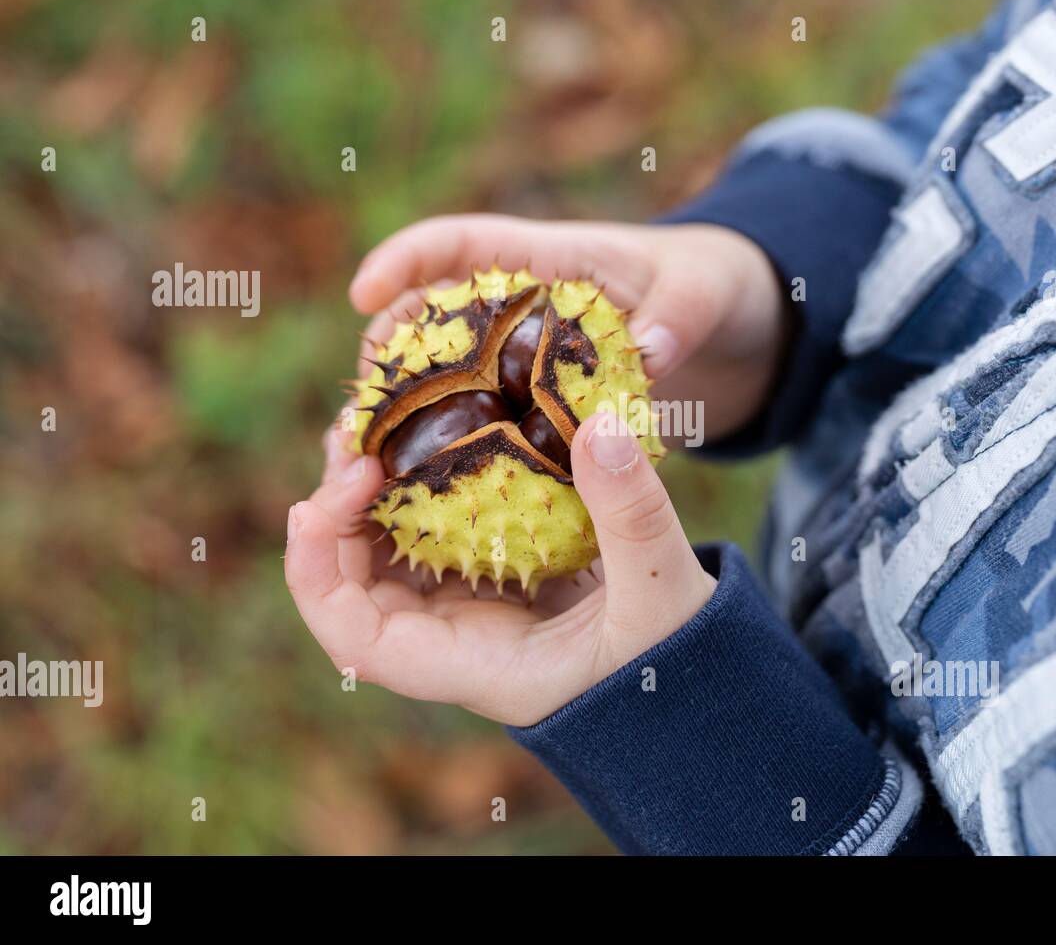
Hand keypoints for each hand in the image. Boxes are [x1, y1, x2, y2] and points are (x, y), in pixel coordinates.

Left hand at [287, 411, 716, 725]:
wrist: (701, 677)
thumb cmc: (677, 662)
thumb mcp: (663, 594)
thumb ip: (634, 516)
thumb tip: (599, 425)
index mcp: (475, 666)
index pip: (356, 640)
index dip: (313, 573)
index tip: (315, 503)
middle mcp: (457, 640)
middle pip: (355, 581)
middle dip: (336, 509)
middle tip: (356, 432)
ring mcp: (475, 606)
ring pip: (391, 551)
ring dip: (374, 490)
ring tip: (380, 419)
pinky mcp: (501, 574)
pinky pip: (439, 528)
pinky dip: (426, 482)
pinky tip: (438, 432)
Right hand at [347, 215, 785, 443]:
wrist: (729, 330)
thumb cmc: (711, 288)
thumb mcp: (707, 292)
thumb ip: (681, 315)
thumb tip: (653, 353)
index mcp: (546, 260)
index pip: (459, 244)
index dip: (405, 261)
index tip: (361, 293)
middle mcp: (516, 310)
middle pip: (425, 320)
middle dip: (382, 357)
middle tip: (358, 411)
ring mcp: (520, 362)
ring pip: (442, 381)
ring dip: (403, 418)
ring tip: (371, 466)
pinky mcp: (535, 408)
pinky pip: (486, 429)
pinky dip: (457, 458)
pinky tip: (434, 503)